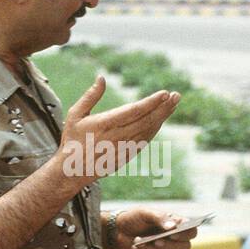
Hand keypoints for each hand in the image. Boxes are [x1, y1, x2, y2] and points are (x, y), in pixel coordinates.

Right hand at [55, 77, 179, 191]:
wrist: (72, 171)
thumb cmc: (72, 140)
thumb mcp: (75, 115)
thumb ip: (90, 96)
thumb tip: (102, 77)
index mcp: (104, 125)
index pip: (133, 111)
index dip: (151, 102)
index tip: (165, 93)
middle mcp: (117, 137)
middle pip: (146, 120)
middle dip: (163, 107)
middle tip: (177, 96)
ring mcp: (124, 148)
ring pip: (148, 130)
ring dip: (162, 117)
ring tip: (173, 103)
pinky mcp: (127, 155)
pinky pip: (145, 140)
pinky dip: (155, 129)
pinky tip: (161, 118)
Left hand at [113, 208, 196, 248]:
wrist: (118, 231)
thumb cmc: (135, 218)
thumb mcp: (145, 213)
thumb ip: (159, 217)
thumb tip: (172, 227)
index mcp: (176, 224)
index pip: (191, 230)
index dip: (186, 233)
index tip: (174, 232)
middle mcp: (174, 239)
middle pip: (185, 247)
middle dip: (171, 246)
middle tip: (157, 241)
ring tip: (139, 240)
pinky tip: (137, 246)